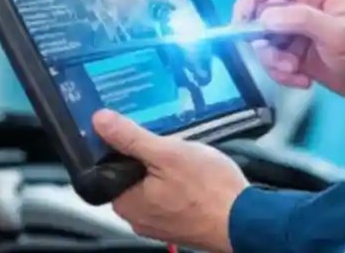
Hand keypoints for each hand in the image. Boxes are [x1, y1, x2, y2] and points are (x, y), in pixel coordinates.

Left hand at [92, 110, 246, 252]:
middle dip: (148, 156)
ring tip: (185, 155)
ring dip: (165, 169)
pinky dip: (178, 183)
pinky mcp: (178, 224)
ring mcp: (159, 223)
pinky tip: (195, 174)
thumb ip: (131, 138)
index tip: (135, 129)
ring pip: (152, 185)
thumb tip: (100, 121)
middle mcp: (137, 218)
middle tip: (168, 141)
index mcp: (126, 202)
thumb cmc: (209, 190)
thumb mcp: (168, 153)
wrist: (244, 220)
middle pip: (131, 175)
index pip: (108, 166)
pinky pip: (169, 197)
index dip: (120, 144)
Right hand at [233, 0, 344, 107]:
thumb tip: (267, 18)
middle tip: (282, 62)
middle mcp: (303, 5)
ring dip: (275, 62)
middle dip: (266, 43)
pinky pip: (274, 60)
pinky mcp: (297, 50)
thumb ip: (303, 21)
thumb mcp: (338, 34)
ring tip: (297, 73)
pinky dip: (283, 73)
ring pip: (265, 42)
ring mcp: (298, 29)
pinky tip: (304, 79)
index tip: (240, 24)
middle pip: (261, 16)